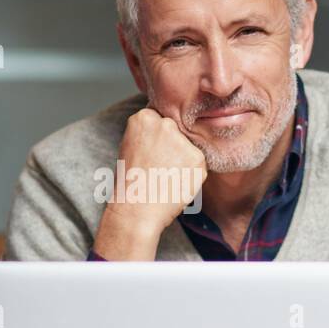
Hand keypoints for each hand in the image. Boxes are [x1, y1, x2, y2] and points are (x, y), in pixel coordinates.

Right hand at [94, 108, 207, 259]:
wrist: (136, 210)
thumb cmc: (130, 183)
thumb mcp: (130, 146)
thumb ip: (148, 133)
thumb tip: (167, 133)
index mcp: (143, 117)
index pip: (160, 120)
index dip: (158, 139)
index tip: (153, 153)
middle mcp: (165, 124)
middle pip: (176, 131)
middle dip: (173, 146)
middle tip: (159, 167)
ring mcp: (182, 140)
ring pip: (188, 147)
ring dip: (183, 160)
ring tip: (165, 178)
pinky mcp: (197, 157)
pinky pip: (198, 164)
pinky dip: (191, 175)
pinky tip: (175, 184)